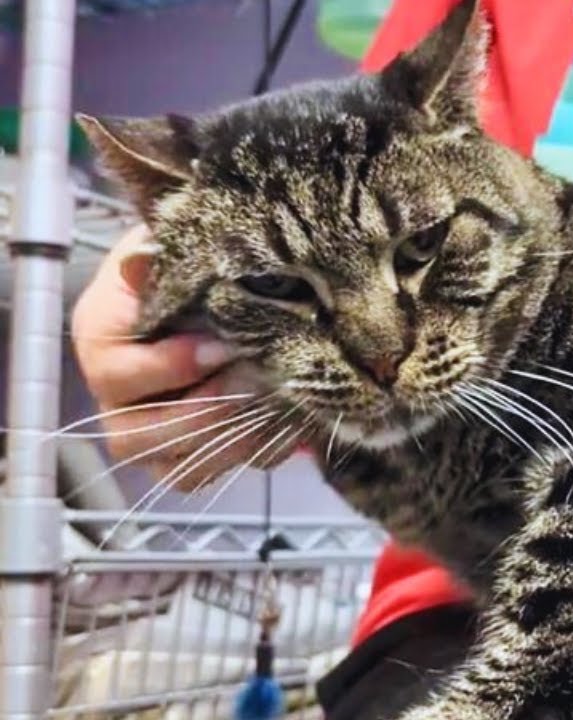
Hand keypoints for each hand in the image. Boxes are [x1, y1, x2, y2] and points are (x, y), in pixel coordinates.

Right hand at [70, 225, 277, 487]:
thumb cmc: (193, 259)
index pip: (116, 372)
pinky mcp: (189, 452)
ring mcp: (150, 430)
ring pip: (175, 467)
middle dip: (204, 413)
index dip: (170, 367)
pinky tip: (292, 426)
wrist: (224, 279)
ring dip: (230, 444)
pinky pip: (215, 474)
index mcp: (101, 335)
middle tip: (256, 383)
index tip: (223, 347)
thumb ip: (168, 261)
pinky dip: (256, 455)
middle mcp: (115, 394)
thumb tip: (144, 261)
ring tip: (277, 409)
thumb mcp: (178, 247)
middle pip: (136, 435)